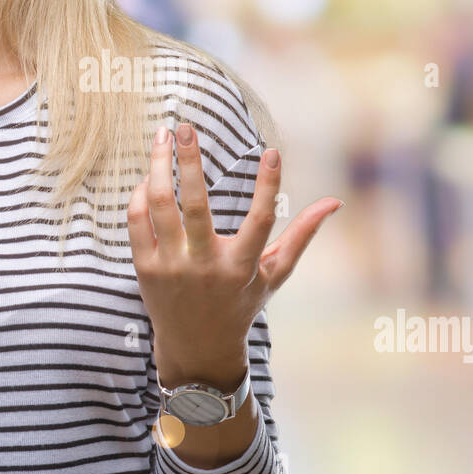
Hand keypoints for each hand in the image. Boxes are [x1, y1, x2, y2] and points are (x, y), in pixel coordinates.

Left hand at [126, 122, 341, 385]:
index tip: (273, 152)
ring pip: (159, 206)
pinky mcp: (145, 269)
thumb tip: (335, 201)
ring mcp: (172, 267)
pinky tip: (149, 175)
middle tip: (185, 125)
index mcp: (242, 266)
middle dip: (188, 160)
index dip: (269, 186)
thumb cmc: (241, 303)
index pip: (261, 220)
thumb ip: (303, 235)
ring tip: (163, 136)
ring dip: (158, 166)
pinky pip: (137, 222)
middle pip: (195, 205)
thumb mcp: (274, 274)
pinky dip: (140, 195)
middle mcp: (205, 266)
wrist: (196, 348)